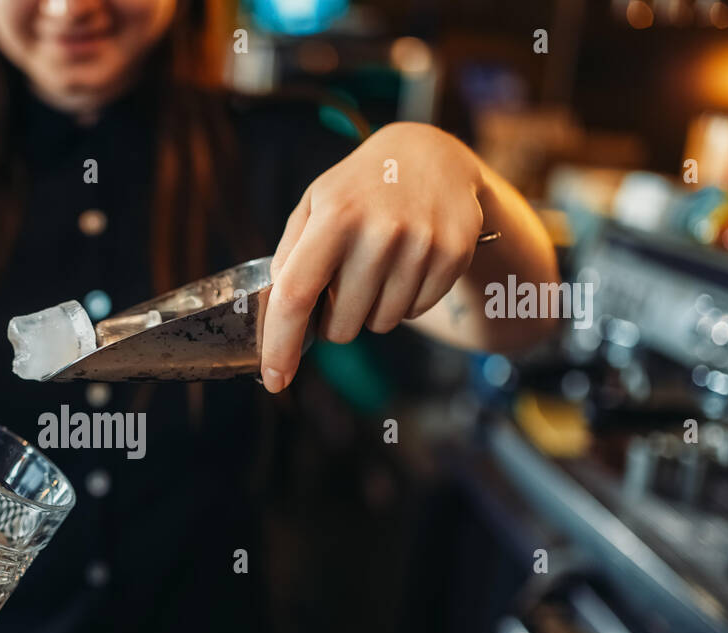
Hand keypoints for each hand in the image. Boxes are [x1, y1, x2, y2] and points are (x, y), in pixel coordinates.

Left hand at [261, 122, 486, 391]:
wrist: (429, 156)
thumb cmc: (357, 191)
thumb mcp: (314, 205)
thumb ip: (289, 256)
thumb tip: (274, 314)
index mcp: (334, 217)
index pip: (296, 295)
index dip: (281, 344)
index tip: (274, 380)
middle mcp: (379, 231)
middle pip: (341, 325)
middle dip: (335, 320)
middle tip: (343, 285)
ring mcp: (421, 243)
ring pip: (381, 324)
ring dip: (371, 310)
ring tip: (377, 267)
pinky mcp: (454, 254)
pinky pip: (415, 312)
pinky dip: (404, 301)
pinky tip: (405, 265)